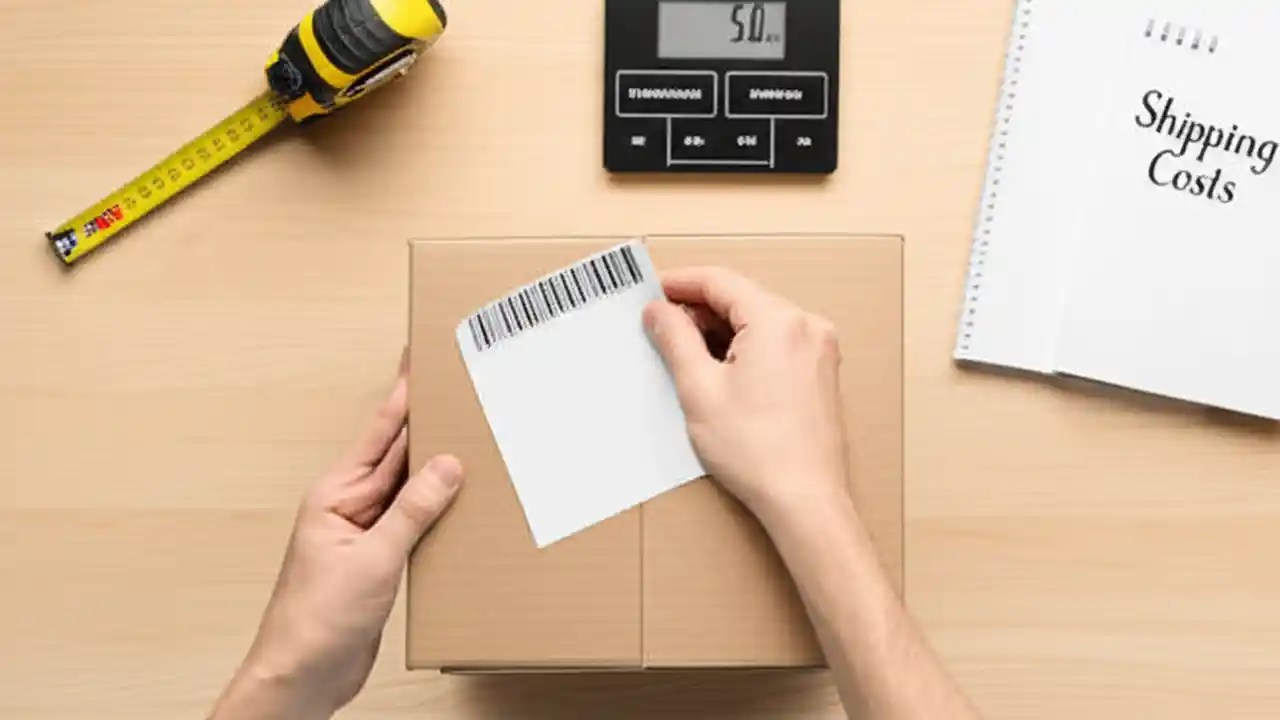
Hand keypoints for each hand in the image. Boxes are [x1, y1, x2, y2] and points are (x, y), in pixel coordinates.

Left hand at [211, 355, 463, 719]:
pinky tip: (461, 499)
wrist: (303, 676)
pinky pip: (416, 521)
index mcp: (337, 494)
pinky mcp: (381, 559)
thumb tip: (446, 465)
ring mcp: (366, 533)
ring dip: (438, 467)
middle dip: (428, 421)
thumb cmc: (315, 621)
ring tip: (469, 434)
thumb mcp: (373, 558)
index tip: (419, 360)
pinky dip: (439, 508)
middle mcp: (351, 506)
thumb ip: (413, 510)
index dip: (402, 394)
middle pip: (398, 454)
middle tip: (457, 386)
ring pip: (411, 488)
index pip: (379, 431)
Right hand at [643, 267, 850, 526]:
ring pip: (759, 320)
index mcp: (777, 321)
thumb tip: (658, 311)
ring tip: (686, 354)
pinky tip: (720, 369)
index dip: (680, 282)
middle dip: (699, 309)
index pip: (720, 281)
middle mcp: (805, 326)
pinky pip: (777, 341)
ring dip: (721, 329)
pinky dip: (746, 346)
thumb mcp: (700, 389)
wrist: (804, 499)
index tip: (653, 291)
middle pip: (742, 298)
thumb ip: (676, 340)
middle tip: (661, 327)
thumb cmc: (758, 451)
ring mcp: (818, 348)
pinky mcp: (820, 371)